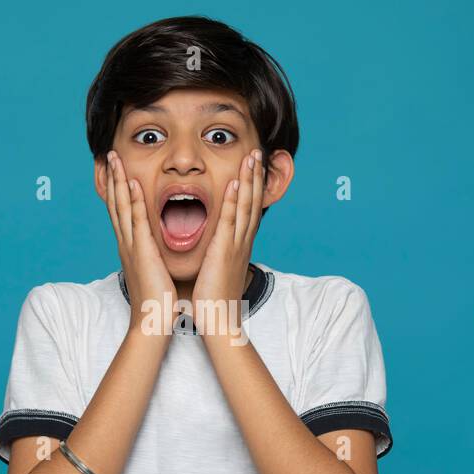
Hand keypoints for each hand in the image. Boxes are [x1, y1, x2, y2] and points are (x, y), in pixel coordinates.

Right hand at [104, 149, 177, 336]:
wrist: (152, 323)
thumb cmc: (157, 302)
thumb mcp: (154, 272)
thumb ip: (153, 257)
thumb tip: (157, 251)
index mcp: (131, 247)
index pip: (122, 212)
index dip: (117, 189)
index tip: (116, 170)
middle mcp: (126, 243)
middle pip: (116, 203)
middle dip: (112, 178)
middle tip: (108, 155)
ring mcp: (131, 246)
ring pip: (121, 206)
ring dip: (117, 181)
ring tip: (114, 159)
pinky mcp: (141, 251)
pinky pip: (136, 220)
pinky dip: (132, 200)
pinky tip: (130, 182)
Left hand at [192, 148, 262, 326]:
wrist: (218, 320)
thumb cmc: (214, 299)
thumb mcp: (219, 269)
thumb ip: (218, 254)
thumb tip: (215, 248)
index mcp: (239, 245)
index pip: (247, 209)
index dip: (251, 187)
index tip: (253, 167)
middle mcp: (241, 241)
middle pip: (251, 201)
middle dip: (255, 176)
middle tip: (258, 152)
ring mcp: (235, 245)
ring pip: (244, 206)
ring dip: (248, 180)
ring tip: (252, 157)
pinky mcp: (224, 251)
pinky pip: (229, 220)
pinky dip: (233, 200)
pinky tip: (234, 182)